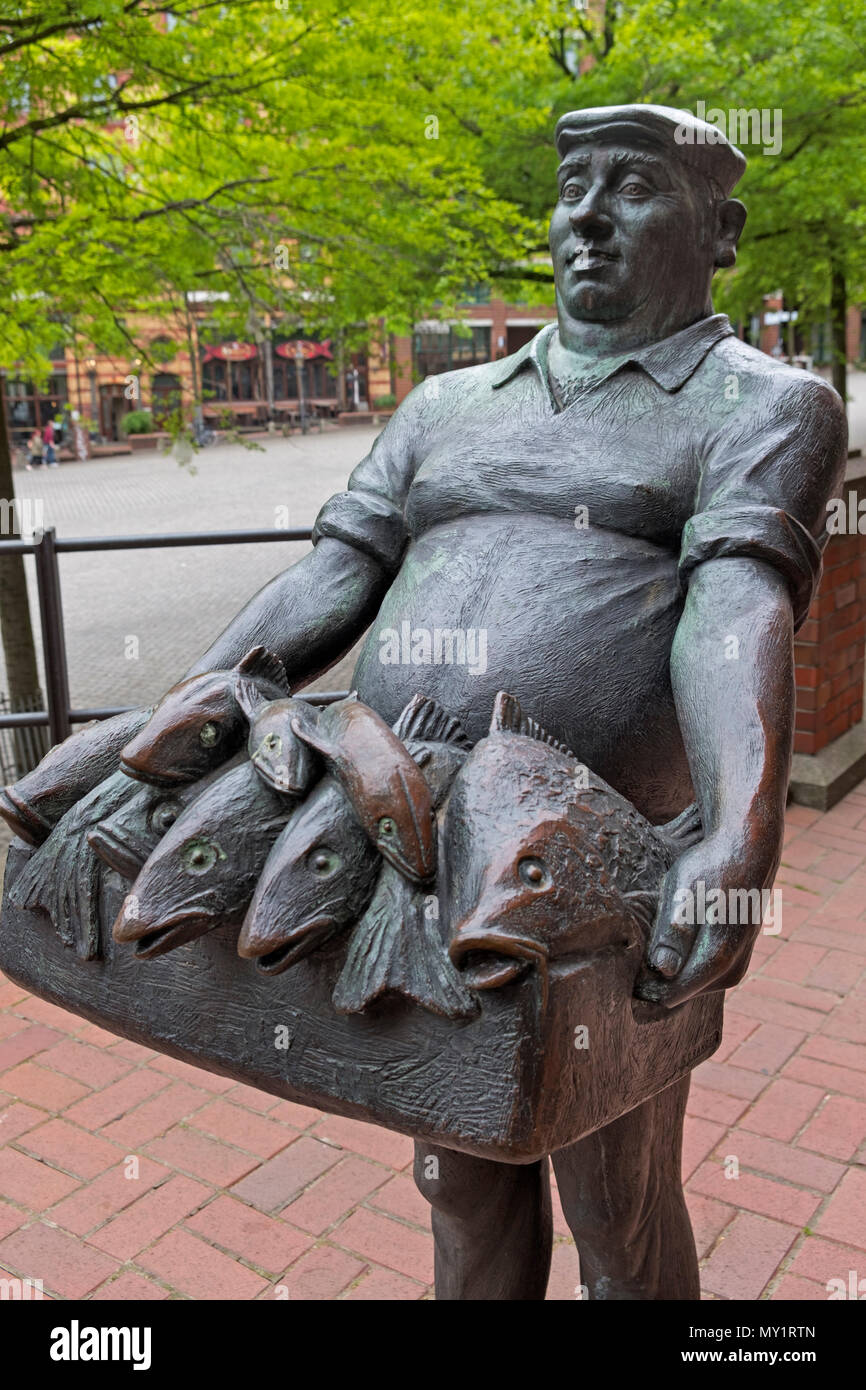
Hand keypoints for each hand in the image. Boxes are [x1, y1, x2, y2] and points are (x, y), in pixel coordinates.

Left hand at [634, 831, 775, 1008]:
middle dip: (654, 983)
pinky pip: (702, 973)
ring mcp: (737, 965)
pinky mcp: (736, 957)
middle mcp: (732, 970)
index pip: (671, 995)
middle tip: (627, 959)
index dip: (642, 989)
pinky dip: (682, 965)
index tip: (619, 973)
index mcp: (718, 958)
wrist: (747, 849)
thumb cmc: (710, 867)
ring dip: (667, 974)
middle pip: (681, 993)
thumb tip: (664, 970)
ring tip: (643, 950)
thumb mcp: (683, 892)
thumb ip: (673, 933)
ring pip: (691, 984)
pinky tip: (664, 945)